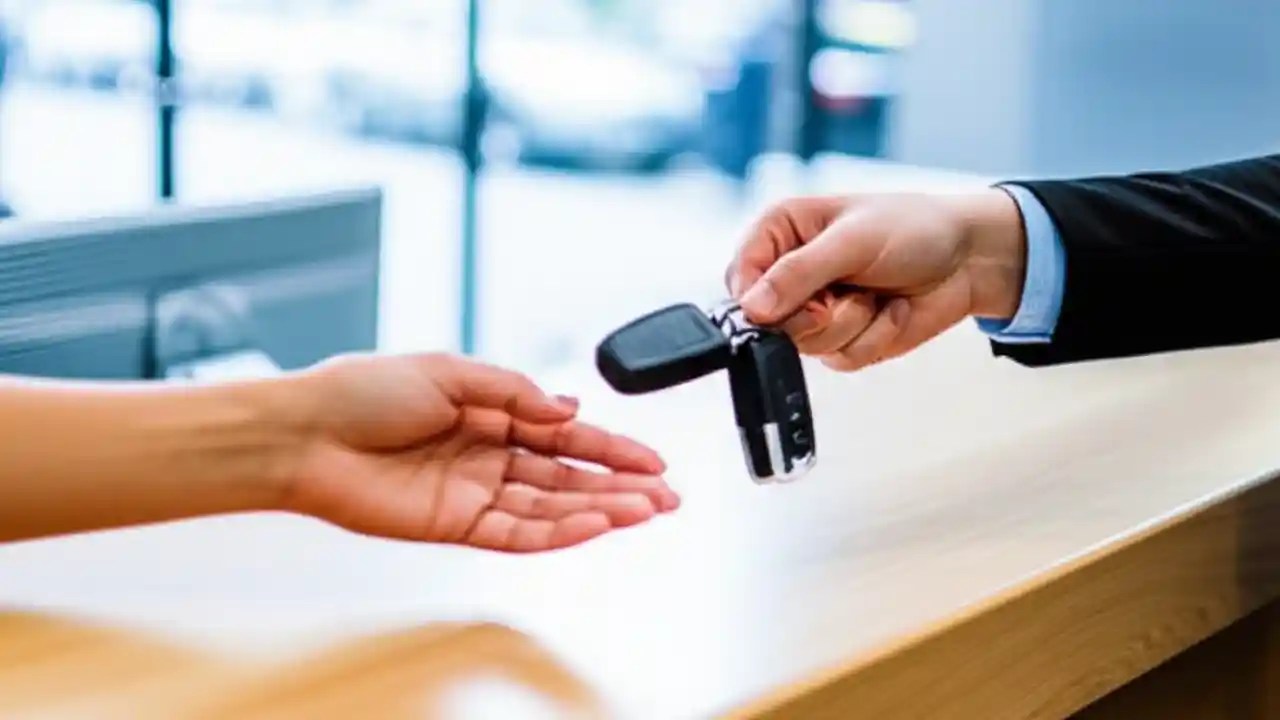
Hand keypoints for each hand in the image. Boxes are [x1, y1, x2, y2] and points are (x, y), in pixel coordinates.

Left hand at [282, 353, 677, 552]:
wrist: (303, 432)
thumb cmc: (360, 391)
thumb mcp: (450, 370)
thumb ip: (515, 392)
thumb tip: (567, 407)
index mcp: (487, 412)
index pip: (563, 434)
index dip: (610, 446)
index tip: (651, 458)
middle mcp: (486, 454)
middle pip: (567, 475)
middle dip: (619, 484)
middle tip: (666, 494)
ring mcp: (473, 492)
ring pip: (551, 507)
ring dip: (600, 509)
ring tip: (646, 509)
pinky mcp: (454, 525)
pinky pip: (517, 532)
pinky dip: (558, 531)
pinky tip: (594, 524)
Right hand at [724, 190, 1026, 370]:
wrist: (969, 259)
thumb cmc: (915, 228)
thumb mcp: (852, 241)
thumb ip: (798, 273)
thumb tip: (752, 307)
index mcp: (781, 233)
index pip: (741, 279)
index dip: (761, 300)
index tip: (800, 299)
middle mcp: (791, 274)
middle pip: (769, 323)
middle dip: (817, 315)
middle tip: (849, 292)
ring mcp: (816, 310)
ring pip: (807, 346)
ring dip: (853, 324)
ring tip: (875, 294)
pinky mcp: (843, 338)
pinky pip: (841, 358)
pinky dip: (874, 337)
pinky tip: (890, 310)